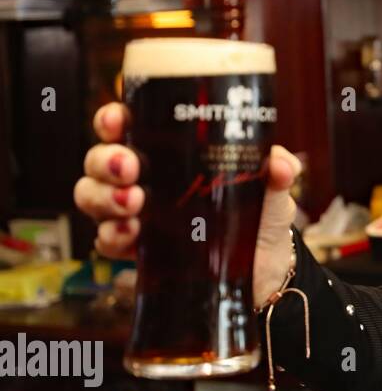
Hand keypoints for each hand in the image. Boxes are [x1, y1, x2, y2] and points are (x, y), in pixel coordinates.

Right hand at [73, 102, 301, 305]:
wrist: (264, 270)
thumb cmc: (260, 216)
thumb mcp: (271, 189)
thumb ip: (278, 170)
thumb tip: (280, 163)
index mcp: (170, 152)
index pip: (128, 126)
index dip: (112, 119)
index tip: (118, 119)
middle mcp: (145, 179)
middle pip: (99, 160)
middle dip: (106, 160)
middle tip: (130, 167)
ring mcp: (136, 215)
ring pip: (92, 197)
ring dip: (104, 196)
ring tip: (134, 203)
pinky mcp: (137, 252)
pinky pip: (105, 241)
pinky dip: (112, 236)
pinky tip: (132, 235)